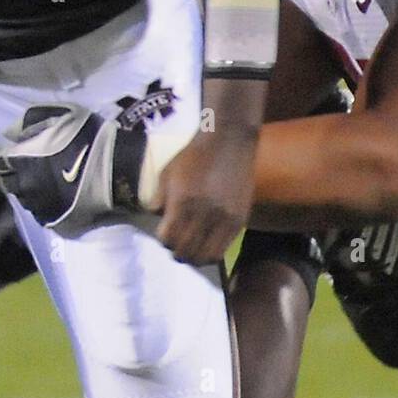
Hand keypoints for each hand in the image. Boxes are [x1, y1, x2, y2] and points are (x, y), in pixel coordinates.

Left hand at [156, 128, 255, 265]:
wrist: (228, 140)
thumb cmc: (194, 155)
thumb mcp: (167, 173)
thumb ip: (158, 200)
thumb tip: (157, 220)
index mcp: (182, 202)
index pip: (168, 240)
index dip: (164, 240)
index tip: (165, 233)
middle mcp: (204, 215)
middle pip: (185, 252)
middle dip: (177, 251)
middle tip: (177, 244)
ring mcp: (224, 220)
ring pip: (205, 257)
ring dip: (194, 257)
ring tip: (192, 248)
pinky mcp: (239, 221)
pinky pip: (222, 250)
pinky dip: (211, 253)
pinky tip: (207, 244)